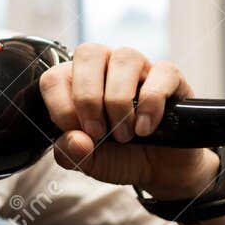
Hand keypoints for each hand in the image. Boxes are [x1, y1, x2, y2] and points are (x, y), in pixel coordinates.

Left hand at [39, 43, 217, 199]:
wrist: (159, 171)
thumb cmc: (119, 157)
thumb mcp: (89, 162)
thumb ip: (71, 153)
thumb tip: (76, 140)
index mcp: (77, 82)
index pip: (54, 77)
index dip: (61, 107)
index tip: (78, 134)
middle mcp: (107, 67)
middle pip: (88, 53)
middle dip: (88, 97)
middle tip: (98, 132)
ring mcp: (140, 68)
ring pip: (124, 58)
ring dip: (119, 101)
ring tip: (124, 135)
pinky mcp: (170, 78)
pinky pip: (162, 72)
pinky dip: (151, 103)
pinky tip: (145, 129)